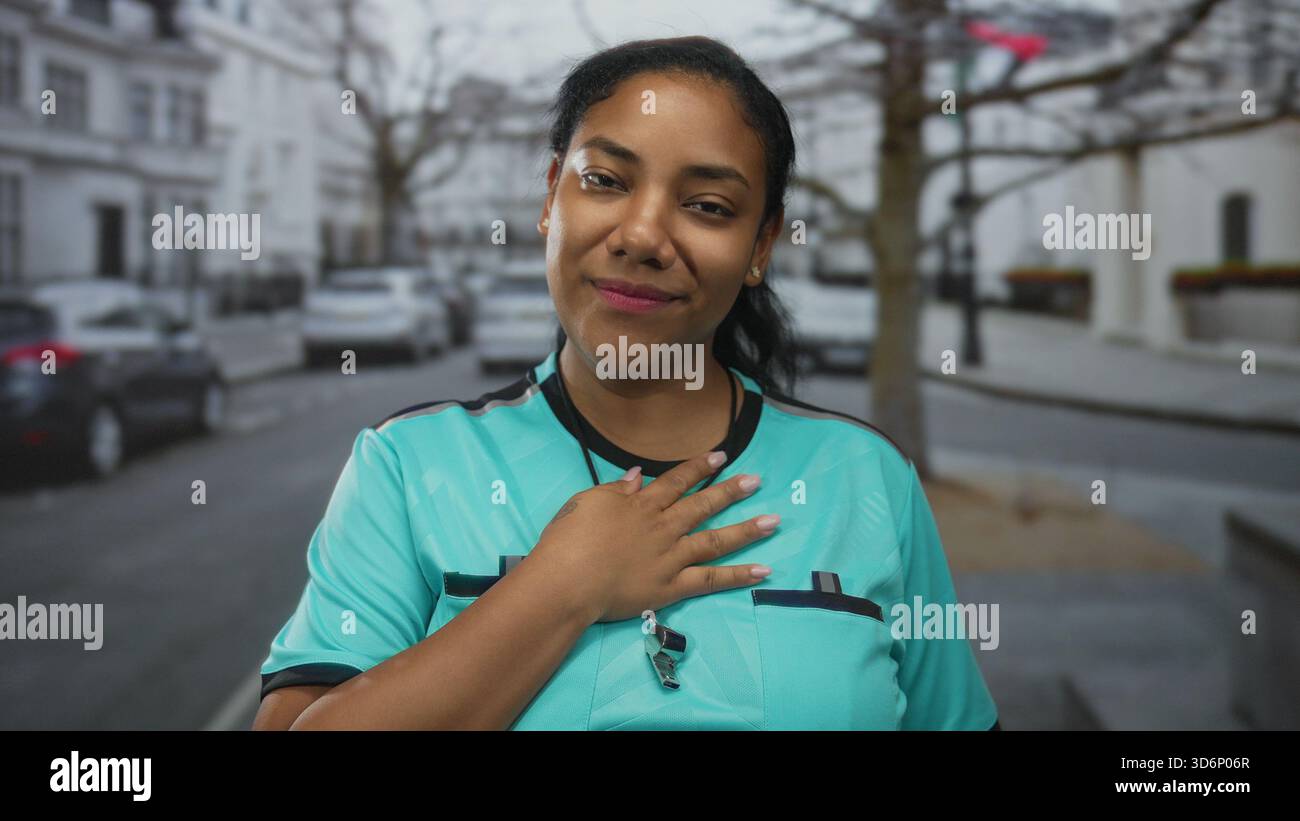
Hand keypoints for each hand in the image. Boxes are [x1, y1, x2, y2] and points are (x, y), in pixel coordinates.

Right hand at [530, 451, 778, 623]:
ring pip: (715, 540)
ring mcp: (671, 558)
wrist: (566, 582)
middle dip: (731, 491)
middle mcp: (663, 527)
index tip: (721, 456)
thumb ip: (617, 490)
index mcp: (642, 505)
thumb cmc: (567, 541)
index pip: (676, 481)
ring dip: (746, 530)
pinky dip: (737, 576)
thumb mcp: (586, 502)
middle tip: (756, 480)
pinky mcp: (672, 587)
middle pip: (703, 505)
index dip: (699, 467)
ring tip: (773, 522)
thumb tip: (640, 476)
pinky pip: (711, 580)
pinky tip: (762, 570)